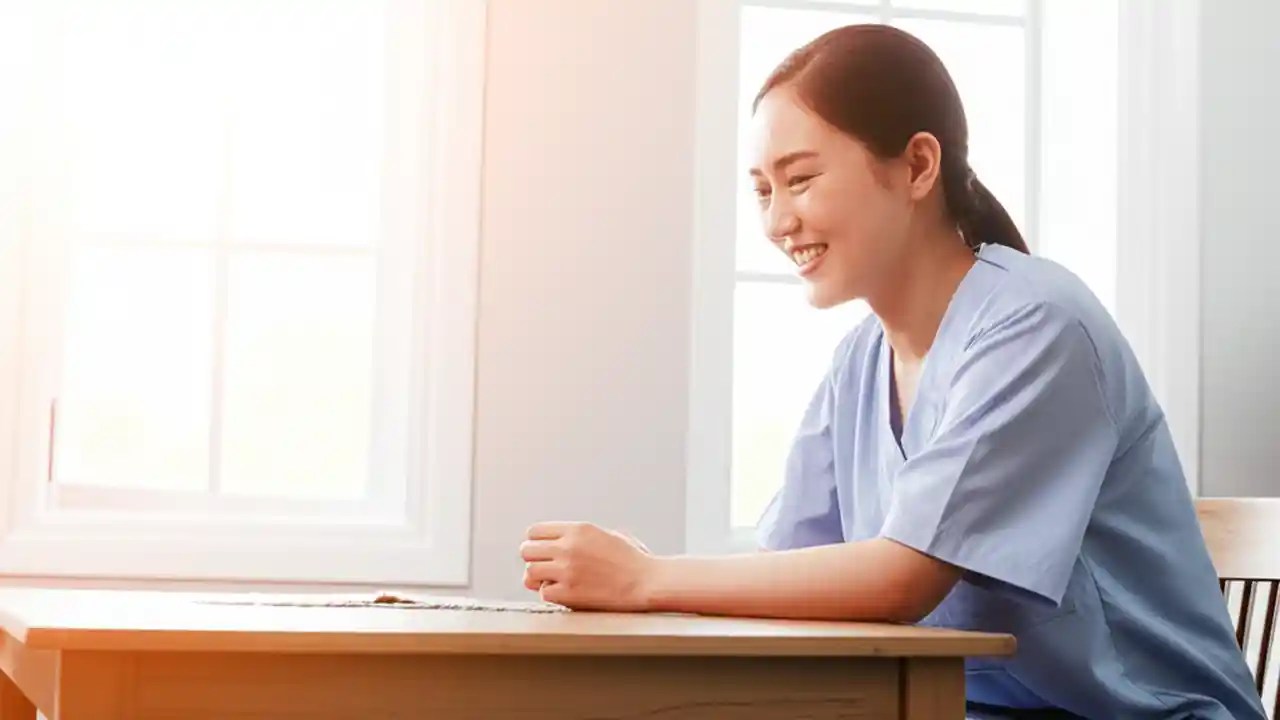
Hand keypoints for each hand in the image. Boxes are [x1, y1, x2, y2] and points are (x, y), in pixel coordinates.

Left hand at [520, 521, 656, 611]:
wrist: (647, 582)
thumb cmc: (632, 560)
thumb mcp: (607, 535)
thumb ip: (579, 537)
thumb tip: (554, 547)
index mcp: (578, 529)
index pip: (534, 532)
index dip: (536, 543)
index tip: (544, 553)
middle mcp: (568, 547)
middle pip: (526, 550)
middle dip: (534, 560)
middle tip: (546, 569)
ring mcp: (567, 570)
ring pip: (530, 572)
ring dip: (540, 579)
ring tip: (555, 582)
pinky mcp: (569, 593)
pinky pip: (544, 593)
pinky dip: (552, 595)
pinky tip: (566, 594)